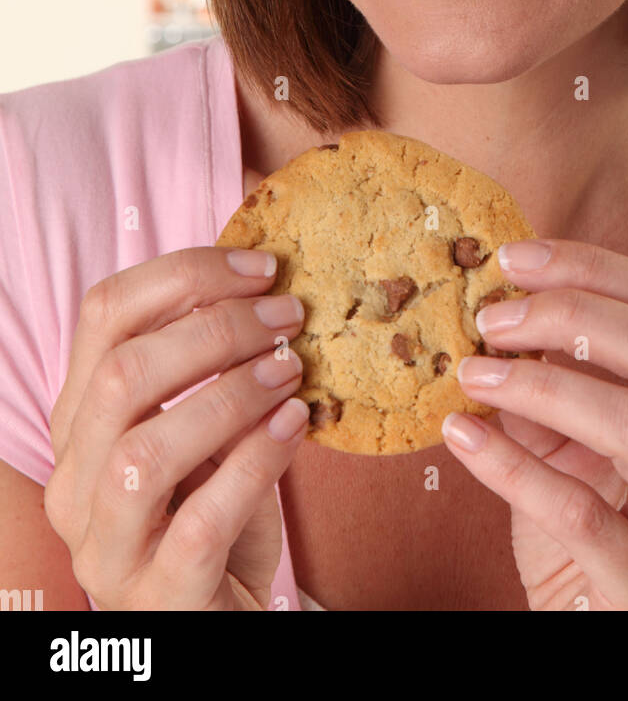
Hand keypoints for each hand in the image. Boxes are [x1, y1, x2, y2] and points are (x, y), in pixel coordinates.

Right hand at [45, 247, 308, 609]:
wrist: (220, 615)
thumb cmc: (212, 510)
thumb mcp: (203, 430)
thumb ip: (213, 368)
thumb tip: (269, 287)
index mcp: (80, 422)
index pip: (103, 315)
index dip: (183, 274)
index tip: (259, 268)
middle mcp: (75, 480)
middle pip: (123, 374)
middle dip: (215, 330)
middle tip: (287, 318)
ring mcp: (107, 545)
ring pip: (146, 451)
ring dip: (230, 395)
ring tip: (291, 372)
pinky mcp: (159, 595)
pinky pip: (201, 520)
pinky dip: (255, 462)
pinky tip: (296, 425)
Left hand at [442, 238, 627, 609]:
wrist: (584, 623)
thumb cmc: (580, 521)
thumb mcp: (566, 430)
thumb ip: (552, 366)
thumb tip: (499, 291)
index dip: (592, 268)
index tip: (512, 259)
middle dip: (570, 318)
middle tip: (490, 319)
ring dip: (543, 387)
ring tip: (472, 375)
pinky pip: (585, 515)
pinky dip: (514, 468)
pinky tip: (462, 439)